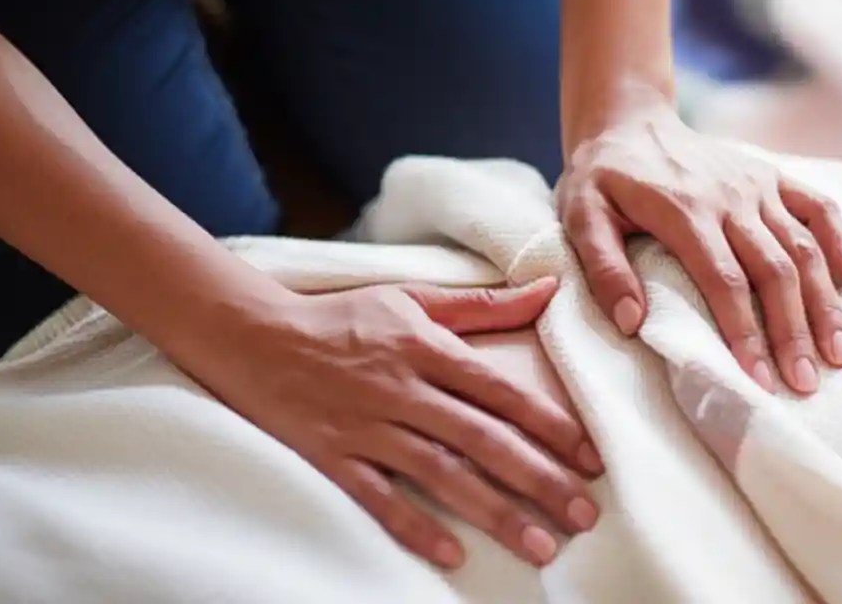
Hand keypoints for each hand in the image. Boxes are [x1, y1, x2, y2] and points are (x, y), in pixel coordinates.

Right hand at [178, 278, 602, 568]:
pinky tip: (453, 553)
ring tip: (539, 545)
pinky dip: (414, 525)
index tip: (590, 457)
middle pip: (480, 438)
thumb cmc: (341, 317)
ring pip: (439, 474)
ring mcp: (365, 425)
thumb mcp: (412, 298)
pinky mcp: (331, 456)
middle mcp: (400, 388)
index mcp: (424, 347)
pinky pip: (377, 497)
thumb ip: (483, 305)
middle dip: (536, 478)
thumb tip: (548, 288)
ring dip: (493, 512)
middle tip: (583, 514)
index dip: (548, 424)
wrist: (252, 334)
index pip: (498, 390)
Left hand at [558, 100, 841, 393]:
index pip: (725, 281)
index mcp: (684, 210)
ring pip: (804, 246)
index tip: (757, 380)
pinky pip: (818, 206)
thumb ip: (603, 268)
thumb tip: (632, 324)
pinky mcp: (772, 177)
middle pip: (775, 270)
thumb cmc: (601, 179)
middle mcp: (730, 196)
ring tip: (838, 354)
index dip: (744, 333)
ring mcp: (757, 184)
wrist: (627, 121)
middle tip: (805, 384)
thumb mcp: (580, 217)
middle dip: (793, 331)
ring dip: (824, 302)